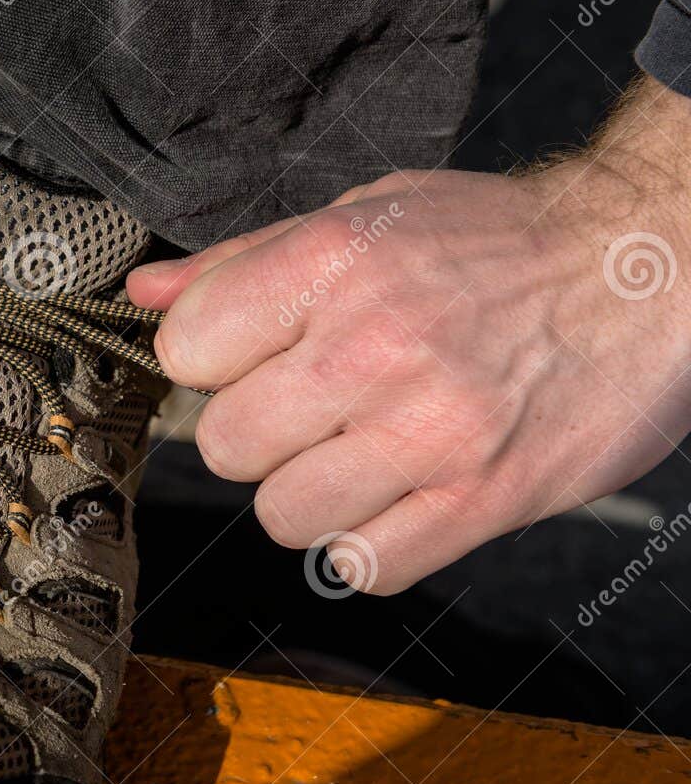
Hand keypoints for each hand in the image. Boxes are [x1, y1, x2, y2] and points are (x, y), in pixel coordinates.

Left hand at [128, 79, 690, 593]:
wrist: (647, 268)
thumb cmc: (494, 241)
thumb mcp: (363, 216)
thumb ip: (245, 261)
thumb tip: (144, 296)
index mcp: (331, 265)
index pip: (184, 352)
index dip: (211, 361)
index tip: (254, 356)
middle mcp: (373, 347)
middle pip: (223, 445)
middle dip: (257, 433)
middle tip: (313, 408)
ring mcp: (430, 431)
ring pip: (284, 516)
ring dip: (311, 494)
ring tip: (362, 451)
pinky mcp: (484, 501)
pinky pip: (364, 567)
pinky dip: (373, 542)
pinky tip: (405, 493)